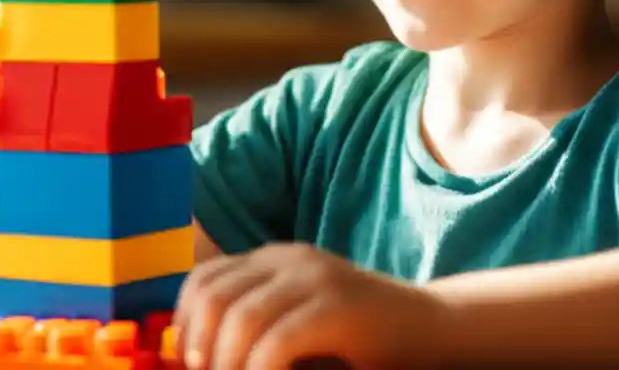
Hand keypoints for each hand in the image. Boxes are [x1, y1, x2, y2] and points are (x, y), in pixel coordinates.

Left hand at [173, 243, 447, 369]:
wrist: (434, 329)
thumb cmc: (361, 340)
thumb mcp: (298, 322)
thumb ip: (256, 326)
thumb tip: (195, 354)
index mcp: (274, 258)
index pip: (204, 278)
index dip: (184, 322)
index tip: (189, 361)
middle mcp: (289, 258)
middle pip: (213, 296)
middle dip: (199, 347)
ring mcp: (315, 277)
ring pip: (239, 317)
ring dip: (227, 362)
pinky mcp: (337, 305)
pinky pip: (276, 340)